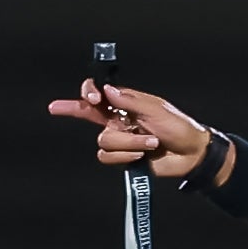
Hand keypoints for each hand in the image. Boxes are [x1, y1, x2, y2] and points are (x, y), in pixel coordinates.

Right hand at [45, 80, 221, 182]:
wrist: (192, 154)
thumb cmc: (180, 128)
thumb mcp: (157, 109)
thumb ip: (131, 101)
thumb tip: (108, 90)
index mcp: (126, 104)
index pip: (100, 94)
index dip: (89, 93)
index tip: (91, 97)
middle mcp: (118, 120)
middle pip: (86, 113)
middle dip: (70, 109)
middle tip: (55, 107)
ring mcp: (120, 140)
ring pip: (104, 140)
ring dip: (128, 143)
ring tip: (151, 143)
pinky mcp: (123, 158)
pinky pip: (109, 157)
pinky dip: (126, 156)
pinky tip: (142, 156)